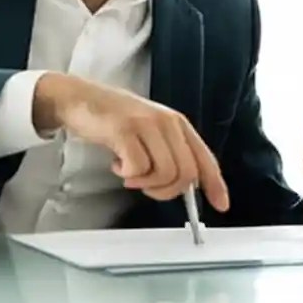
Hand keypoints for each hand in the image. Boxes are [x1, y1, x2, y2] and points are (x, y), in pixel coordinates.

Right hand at [34, 73, 229, 211]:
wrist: (81, 98)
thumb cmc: (115, 119)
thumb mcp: (151, 132)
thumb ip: (169, 153)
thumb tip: (186, 186)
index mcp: (178, 124)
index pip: (204, 158)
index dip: (215, 184)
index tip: (221, 205)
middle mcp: (167, 123)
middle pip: (186, 173)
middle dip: (166, 191)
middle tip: (145, 186)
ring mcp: (147, 125)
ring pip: (165, 173)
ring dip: (145, 183)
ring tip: (129, 173)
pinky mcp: (125, 130)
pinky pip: (138, 168)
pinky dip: (127, 174)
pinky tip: (118, 164)